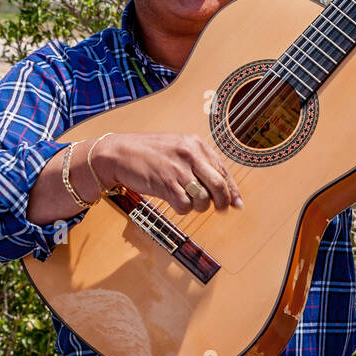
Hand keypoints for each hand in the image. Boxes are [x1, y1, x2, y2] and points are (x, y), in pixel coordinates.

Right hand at [92, 132, 241, 215]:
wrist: (118, 154)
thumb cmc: (149, 153)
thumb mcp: (178, 148)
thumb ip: (200, 163)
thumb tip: (222, 188)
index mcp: (196, 145)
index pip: (223, 170)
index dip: (233, 191)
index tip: (238, 204)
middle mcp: (190, 155)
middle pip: (219, 186)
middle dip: (223, 202)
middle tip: (220, 210)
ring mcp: (178, 170)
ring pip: (203, 199)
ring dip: (199, 207)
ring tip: (189, 201)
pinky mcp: (165, 185)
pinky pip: (185, 206)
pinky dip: (183, 209)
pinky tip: (175, 201)